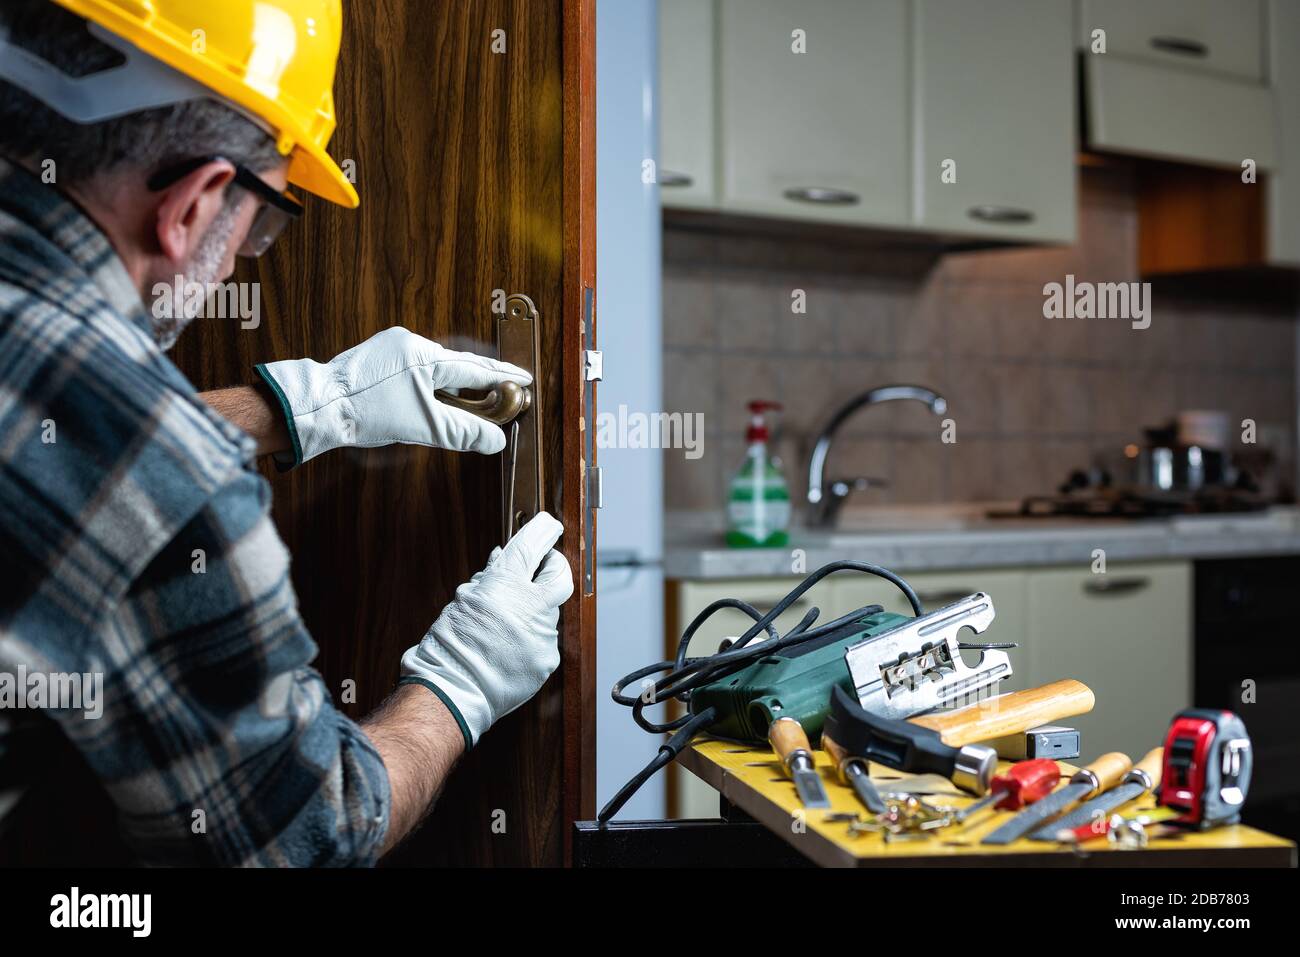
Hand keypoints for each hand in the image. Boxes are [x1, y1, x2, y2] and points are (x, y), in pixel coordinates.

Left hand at [255, 326, 530, 465]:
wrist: (319, 405)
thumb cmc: (365, 412)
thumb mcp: (424, 426)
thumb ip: (464, 431)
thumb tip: (496, 439)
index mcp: (425, 356)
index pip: (476, 369)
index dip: (502, 378)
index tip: (522, 379)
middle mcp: (410, 344)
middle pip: (457, 364)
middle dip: (481, 378)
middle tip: (504, 387)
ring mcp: (392, 347)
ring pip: (436, 367)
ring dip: (453, 385)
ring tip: (469, 402)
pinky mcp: (378, 356)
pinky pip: (416, 368)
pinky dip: (431, 383)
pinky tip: (433, 399)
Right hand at [399, 513, 572, 746]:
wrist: (454, 690)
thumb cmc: (450, 646)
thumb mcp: (463, 601)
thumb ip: (489, 579)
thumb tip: (501, 560)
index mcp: (504, 585)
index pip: (532, 546)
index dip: (543, 531)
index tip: (548, 525)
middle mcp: (529, 606)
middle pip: (560, 574)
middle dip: (555, 566)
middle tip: (544, 565)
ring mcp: (542, 634)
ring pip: (549, 611)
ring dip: (534, 610)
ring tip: (507, 624)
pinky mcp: (547, 658)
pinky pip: (545, 639)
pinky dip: (531, 638)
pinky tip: (510, 646)